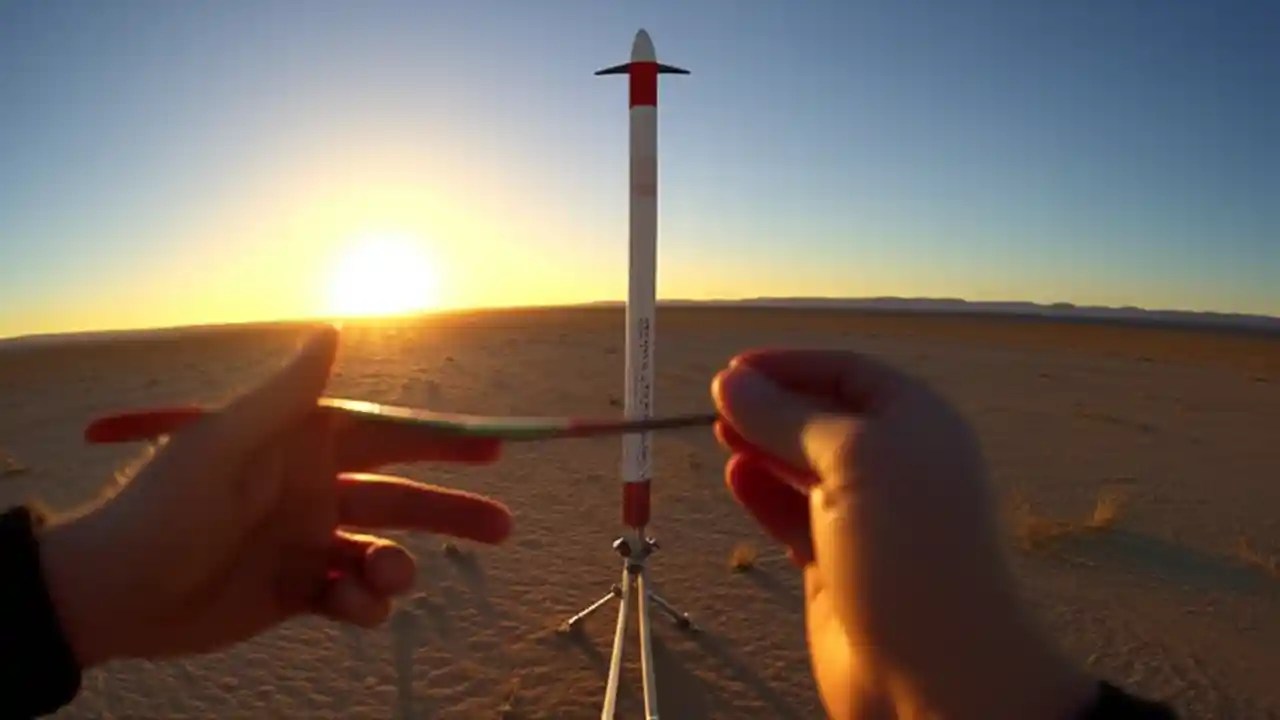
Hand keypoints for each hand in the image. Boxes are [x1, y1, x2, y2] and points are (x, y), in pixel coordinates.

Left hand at [39, 326, 511, 666]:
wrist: (113, 593)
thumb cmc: (165, 507)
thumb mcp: (227, 442)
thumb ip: (287, 393)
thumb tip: (333, 326)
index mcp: (301, 444)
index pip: (388, 436)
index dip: (442, 441)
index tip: (494, 447)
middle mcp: (312, 489)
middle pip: (401, 496)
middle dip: (452, 511)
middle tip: (504, 527)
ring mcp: (306, 543)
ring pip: (383, 551)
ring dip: (400, 567)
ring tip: (389, 576)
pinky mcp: (297, 593)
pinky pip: (351, 598)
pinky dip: (362, 605)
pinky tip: (350, 605)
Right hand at [712, 350, 1094, 719]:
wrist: (936, 671)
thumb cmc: (907, 549)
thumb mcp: (851, 460)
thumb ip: (786, 417)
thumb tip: (729, 382)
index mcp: (915, 424)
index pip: (847, 374)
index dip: (790, 366)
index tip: (733, 370)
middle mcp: (894, 463)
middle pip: (822, 416)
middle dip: (771, 406)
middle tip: (717, 405)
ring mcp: (865, 515)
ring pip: (803, 466)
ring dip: (762, 447)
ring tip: (721, 436)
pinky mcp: (837, 560)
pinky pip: (792, 514)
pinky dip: (762, 493)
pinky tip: (736, 477)